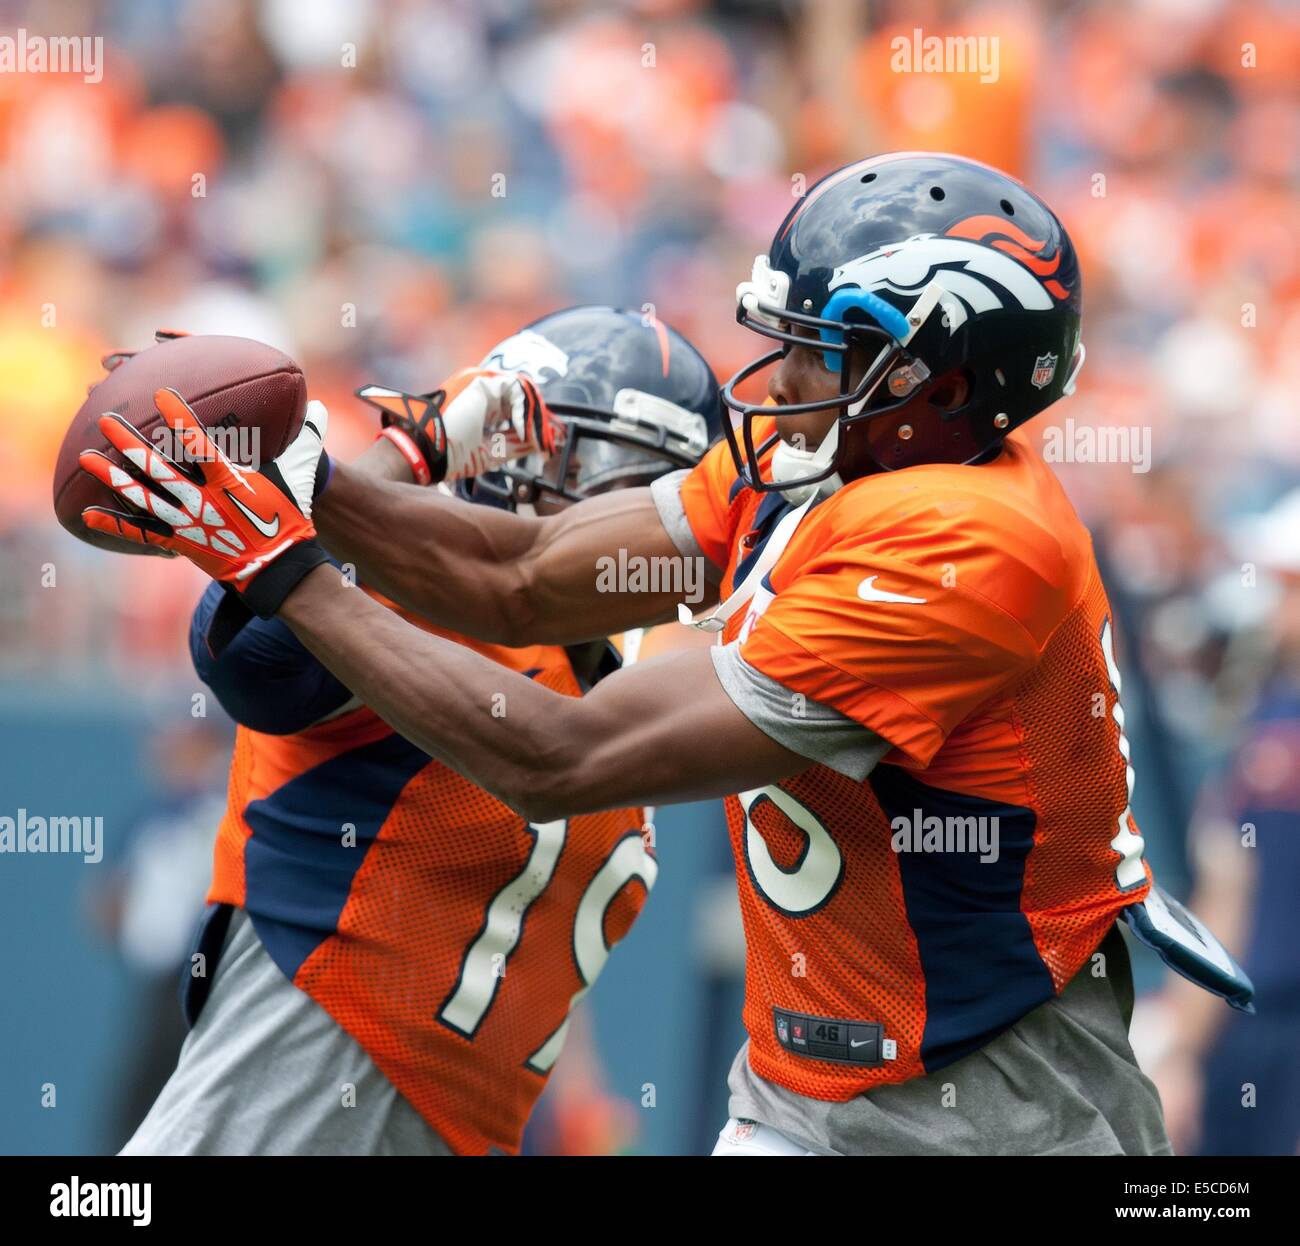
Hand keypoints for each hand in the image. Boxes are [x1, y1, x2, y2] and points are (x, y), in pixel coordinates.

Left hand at [79, 388, 330, 616]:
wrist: (282, 566)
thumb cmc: (290, 517)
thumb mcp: (300, 476)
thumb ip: (306, 440)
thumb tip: (323, 409)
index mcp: (230, 480)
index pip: (199, 444)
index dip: (178, 419)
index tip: (160, 395)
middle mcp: (204, 500)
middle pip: (159, 468)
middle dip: (129, 442)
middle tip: (105, 420)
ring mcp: (190, 523)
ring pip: (144, 497)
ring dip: (113, 476)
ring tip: (86, 457)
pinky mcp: (182, 543)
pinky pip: (142, 533)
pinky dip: (115, 524)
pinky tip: (88, 513)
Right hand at [361, 368, 562, 485]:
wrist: (427, 452)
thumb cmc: (450, 455)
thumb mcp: (491, 452)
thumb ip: (516, 444)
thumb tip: (541, 443)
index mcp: (481, 405)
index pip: (517, 410)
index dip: (535, 427)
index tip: (548, 446)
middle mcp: (482, 390)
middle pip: (525, 399)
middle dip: (541, 422)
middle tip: (552, 443)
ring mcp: (481, 382)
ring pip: (525, 391)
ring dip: (536, 417)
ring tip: (539, 440)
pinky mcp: (482, 381)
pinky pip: (517, 389)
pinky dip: (525, 411)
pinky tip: (523, 431)